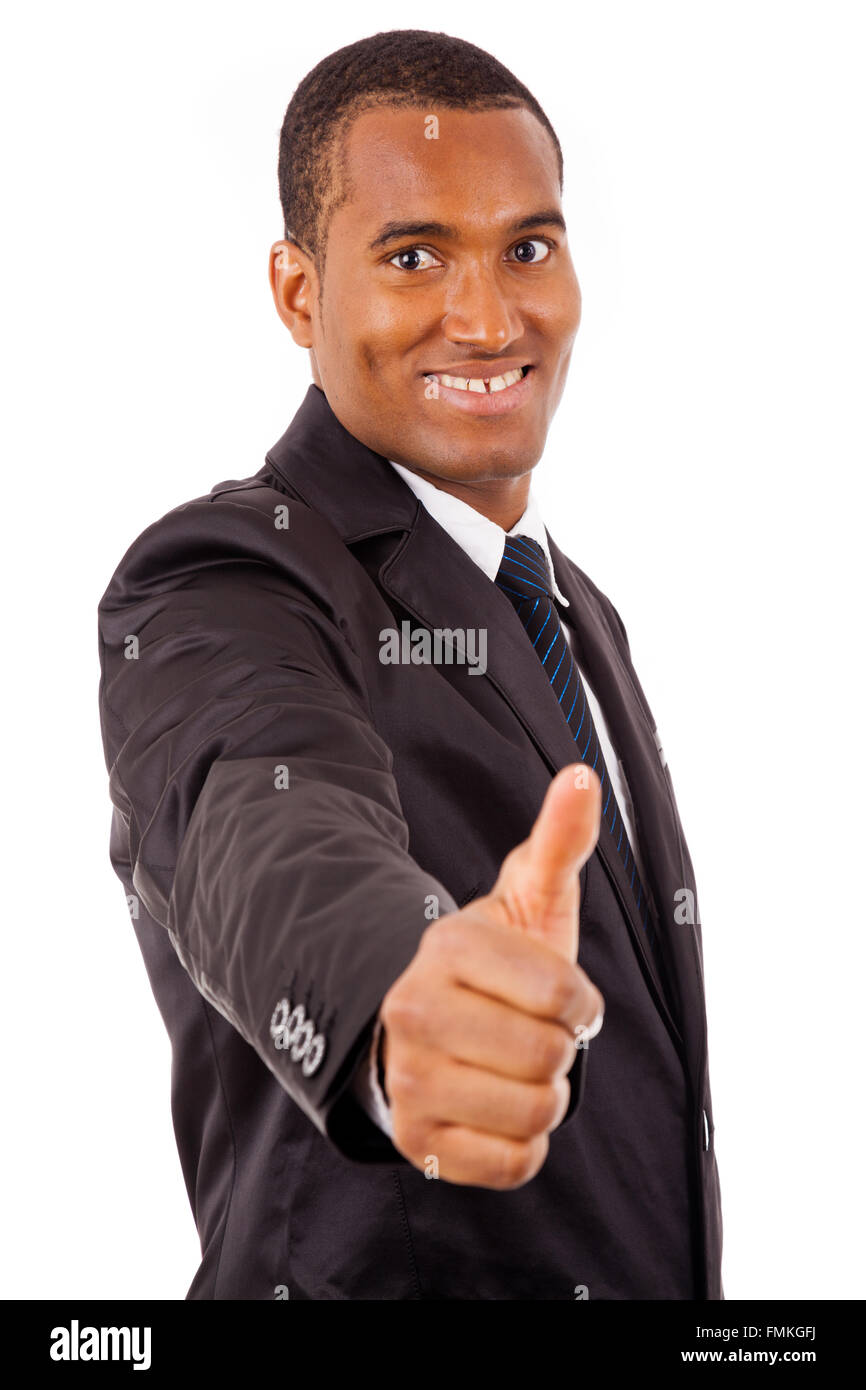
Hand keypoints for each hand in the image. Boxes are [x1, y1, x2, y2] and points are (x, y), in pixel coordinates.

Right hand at [379, 764, 604, 1188]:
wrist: (432, 1029)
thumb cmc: (501, 965)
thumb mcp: (530, 900)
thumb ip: (560, 840)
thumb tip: (583, 774)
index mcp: (448, 948)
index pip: (561, 995)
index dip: (579, 1002)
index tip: (560, 996)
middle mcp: (412, 1011)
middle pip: (549, 1059)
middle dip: (561, 1051)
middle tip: (533, 1033)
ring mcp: (409, 1079)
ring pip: (536, 1114)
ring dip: (546, 1098)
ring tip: (516, 1070)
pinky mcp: (417, 1142)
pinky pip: (515, 1164)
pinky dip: (525, 1144)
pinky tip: (499, 1109)